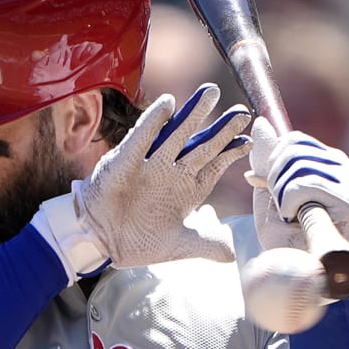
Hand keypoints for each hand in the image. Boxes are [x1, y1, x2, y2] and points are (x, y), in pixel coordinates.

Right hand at [76, 83, 251, 267]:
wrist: (100, 241)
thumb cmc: (139, 240)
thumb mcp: (177, 246)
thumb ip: (204, 245)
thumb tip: (231, 255)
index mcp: (187, 189)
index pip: (214, 165)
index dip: (231, 152)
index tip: (249, 140)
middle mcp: (171, 172)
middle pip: (202, 146)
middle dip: (221, 129)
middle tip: (242, 111)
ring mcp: (150, 164)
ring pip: (176, 135)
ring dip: (193, 115)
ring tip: (211, 93)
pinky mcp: (125, 162)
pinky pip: (141, 139)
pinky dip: (153, 122)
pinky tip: (168, 104)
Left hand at [245, 116, 348, 246]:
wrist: (294, 270)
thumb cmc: (283, 235)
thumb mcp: (268, 189)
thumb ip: (265, 157)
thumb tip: (260, 123)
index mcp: (330, 162)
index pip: (295, 140)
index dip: (273, 162)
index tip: (270, 187)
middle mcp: (346, 168)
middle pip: (294, 149)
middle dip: (274, 178)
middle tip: (279, 205)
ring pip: (297, 167)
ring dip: (280, 194)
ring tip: (289, 215)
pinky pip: (304, 185)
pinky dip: (288, 203)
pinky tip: (295, 220)